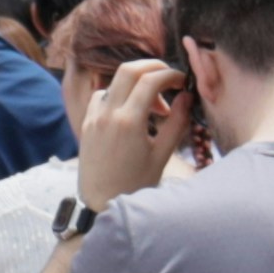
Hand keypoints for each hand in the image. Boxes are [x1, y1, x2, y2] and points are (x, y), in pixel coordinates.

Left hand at [73, 53, 188, 208]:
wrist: (101, 204)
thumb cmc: (136, 184)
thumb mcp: (162, 155)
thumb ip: (177, 123)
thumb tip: (187, 96)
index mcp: (129, 121)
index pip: (151, 80)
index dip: (170, 75)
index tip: (182, 81)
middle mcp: (108, 113)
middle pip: (129, 70)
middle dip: (152, 68)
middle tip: (169, 79)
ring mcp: (93, 117)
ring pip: (114, 82)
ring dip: (136, 84)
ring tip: (155, 109)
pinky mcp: (86, 123)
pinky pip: (101, 96)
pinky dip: (118, 95)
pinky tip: (131, 113)